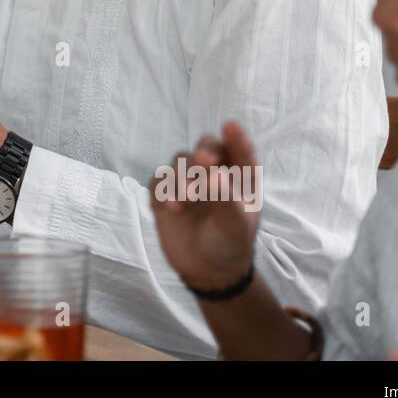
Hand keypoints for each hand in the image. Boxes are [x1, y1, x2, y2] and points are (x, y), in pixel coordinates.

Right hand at [149, 122, 261, 290]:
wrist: (208, 272)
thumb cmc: (231, 243)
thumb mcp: (235, 226)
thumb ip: (226, 199)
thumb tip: (215, 173)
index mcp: (239, 177)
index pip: (239, 150)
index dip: (235, 137)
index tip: (230, 125)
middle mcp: (212, 173)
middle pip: (206, 147)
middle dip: (203, 152)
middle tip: (205, 161)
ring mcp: (187, 182)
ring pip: (179, 161)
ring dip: (182, 175)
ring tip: (186, 200)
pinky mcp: (165, 194)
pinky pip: (158, 181)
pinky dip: (162, 190)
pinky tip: (172, 207)